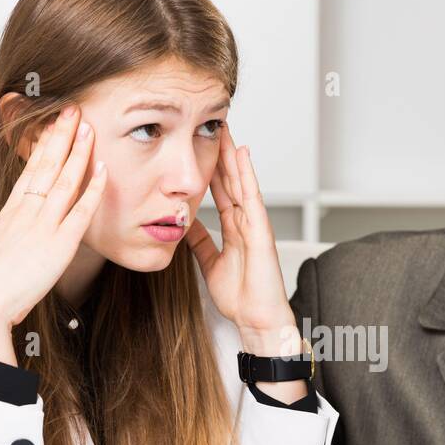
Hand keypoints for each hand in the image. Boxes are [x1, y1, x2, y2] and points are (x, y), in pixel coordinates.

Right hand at [0, 105, 105, 364]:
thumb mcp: (1, 249)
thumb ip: (15, 235)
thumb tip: (22, 235)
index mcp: (11, 211)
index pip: (31, 168)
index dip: (43, 144)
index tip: (53, 124)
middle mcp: (26, 211)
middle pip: (45, 164)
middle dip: (60, 134)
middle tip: (72, 109)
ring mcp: (42, 224)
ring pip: (63, 179)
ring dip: (77, 150)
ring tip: (88, 125)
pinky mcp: (58, 243)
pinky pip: (80, 210)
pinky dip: (92, 188)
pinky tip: (102, 169)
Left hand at [186, 123, 296, 356]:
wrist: (256, 319)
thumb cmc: (241, 297)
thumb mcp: (209, 263)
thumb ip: (200, 242)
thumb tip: (184, 223)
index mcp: (234, 228)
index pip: (220, 190)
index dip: (209, 167)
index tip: (199, 145)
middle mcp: (245, 221)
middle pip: (230, 180)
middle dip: (220, 153)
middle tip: (210, 125)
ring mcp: (255, 224)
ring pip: (241, 182)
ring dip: (232, 155)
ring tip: (224, 129)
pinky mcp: (261, 230)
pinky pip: (252, 197)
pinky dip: (247, 175)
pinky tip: (241, 155)